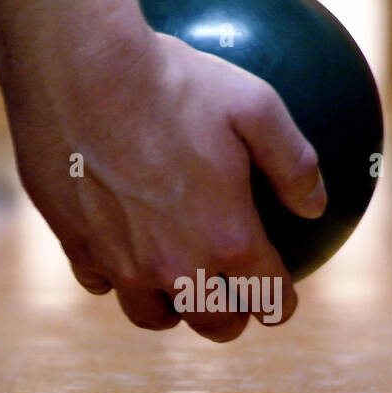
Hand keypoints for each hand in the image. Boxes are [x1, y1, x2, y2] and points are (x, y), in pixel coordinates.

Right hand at [6, 14, 326, 340]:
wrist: (78, 67)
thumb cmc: (173, 80)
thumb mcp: (254, 104)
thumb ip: (294, 161)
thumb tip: (317, 203)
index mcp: (227, 239)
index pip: (268, 298)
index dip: (281, 303)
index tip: (282, 297)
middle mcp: (174, 265)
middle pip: (212, 325)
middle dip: (230, 319)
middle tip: (231, 301)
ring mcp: (120, 262)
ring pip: (150, 315)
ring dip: (170, 308)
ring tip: (174, 288)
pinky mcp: (75, 246)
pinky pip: (98, 281)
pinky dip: (114, 275)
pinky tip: (118, 252)